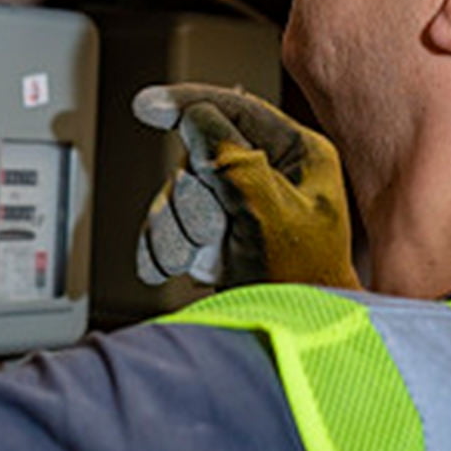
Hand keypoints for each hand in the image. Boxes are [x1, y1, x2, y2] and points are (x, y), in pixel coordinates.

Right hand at [132, 84, 357, 290]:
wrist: (294, 347)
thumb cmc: (303, 285)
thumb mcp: (267, 210)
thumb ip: (229, 156)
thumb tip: (195, 117)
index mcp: (299, 157)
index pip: (236, 110)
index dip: (187, 103)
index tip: (147, 105)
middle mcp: (271, 177)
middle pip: (198, 157)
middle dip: (194, 199)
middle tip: (215, 232)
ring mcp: (241, 210)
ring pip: (179, 193)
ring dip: (179, 229)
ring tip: (201, 260)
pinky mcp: (217, 241)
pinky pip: (170, 226)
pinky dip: (163, 246)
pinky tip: (166, 266)